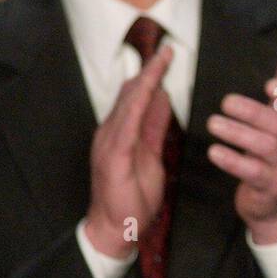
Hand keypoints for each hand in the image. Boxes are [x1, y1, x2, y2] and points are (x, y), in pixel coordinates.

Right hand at [85, 44, 175, 257]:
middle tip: (167, 50)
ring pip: (129, 104)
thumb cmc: (134, 194)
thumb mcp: (153, 154)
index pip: (137, 98)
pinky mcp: (112, 157)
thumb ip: (155, 127)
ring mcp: (109, 143)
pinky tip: (148, 92)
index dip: (151, 77)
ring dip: (146, 82)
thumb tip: (164, 100)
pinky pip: (126, 126)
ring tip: (160, 62)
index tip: (166, 57)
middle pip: (131, 95)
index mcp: (122, 132)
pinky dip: (137, 106)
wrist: (117, 226)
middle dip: (150, 72)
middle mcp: (112, 132)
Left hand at [206, 53, 276, 243]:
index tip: (269, 85)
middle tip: (226, 102)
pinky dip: (232, 161)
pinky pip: (253, 173)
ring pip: (266, 148)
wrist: (274, 203)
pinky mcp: (273, 188)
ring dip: (238, 133)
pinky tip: (214, 151)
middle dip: (254, 112)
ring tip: (213, 123)